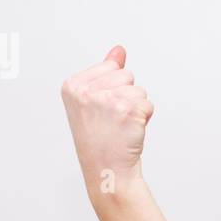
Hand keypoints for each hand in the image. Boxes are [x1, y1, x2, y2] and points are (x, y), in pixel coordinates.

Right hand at [60, 45, 153, 201]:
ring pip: (139, 89)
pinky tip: (129, 131)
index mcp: (72, 85)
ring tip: (120, 126)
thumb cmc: (100, 138)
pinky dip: (144, 118)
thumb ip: (106, 72)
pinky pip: (148, 104)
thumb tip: (119, 50)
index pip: (110, 67)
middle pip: (126, 75)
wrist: (107, 170)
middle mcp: (86, 91)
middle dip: (126, 96)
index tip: (101, 111)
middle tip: (112, 120)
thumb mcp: (94, 101)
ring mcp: (106, 100)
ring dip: (136, 108)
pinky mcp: (127, 110)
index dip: (113, 89)